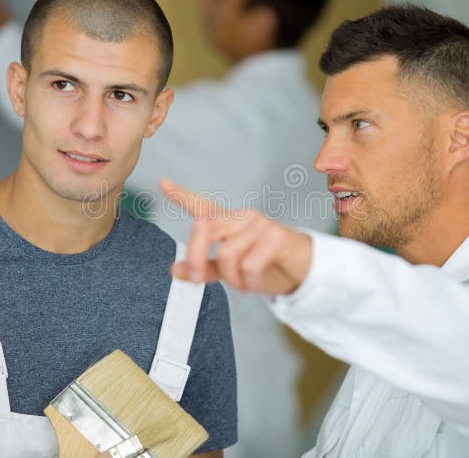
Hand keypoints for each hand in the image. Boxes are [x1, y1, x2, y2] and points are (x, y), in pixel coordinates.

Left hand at [159, 179, 312, 294]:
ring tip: (242, 285)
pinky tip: (256, 283)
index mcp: (228, 223)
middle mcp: (241, 218)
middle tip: (197, 278)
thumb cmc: (268, 266)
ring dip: (232, 279)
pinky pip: (249, 265)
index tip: (162, 184)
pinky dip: (249, 281)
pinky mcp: (276, 237)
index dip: (181, 194)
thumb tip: (175, 270)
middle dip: (196, 256)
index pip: (202, 206)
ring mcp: (259, 225)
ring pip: (227, 254)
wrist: (306, 272)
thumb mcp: (231, 271)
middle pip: (204, 227)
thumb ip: (204, 268)